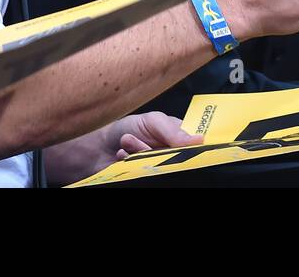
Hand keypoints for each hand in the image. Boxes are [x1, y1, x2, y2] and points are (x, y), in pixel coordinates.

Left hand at [44, 111, 200, 183]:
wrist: (99, 147)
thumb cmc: (127, 128)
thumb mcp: (152, 121)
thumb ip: (173, 130)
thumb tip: (199, 140)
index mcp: (178, 136)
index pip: (195, 144)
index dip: (192, 145)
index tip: (182, 144)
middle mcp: (170, 153)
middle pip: (178, 158)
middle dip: (155, 149)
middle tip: (132, 138)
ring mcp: (158, 167)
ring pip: (160, 167)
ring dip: (139, 153)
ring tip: (125, 142)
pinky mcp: (145, 177)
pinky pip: (146, 175)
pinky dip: (130, 163)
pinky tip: (120, 155)